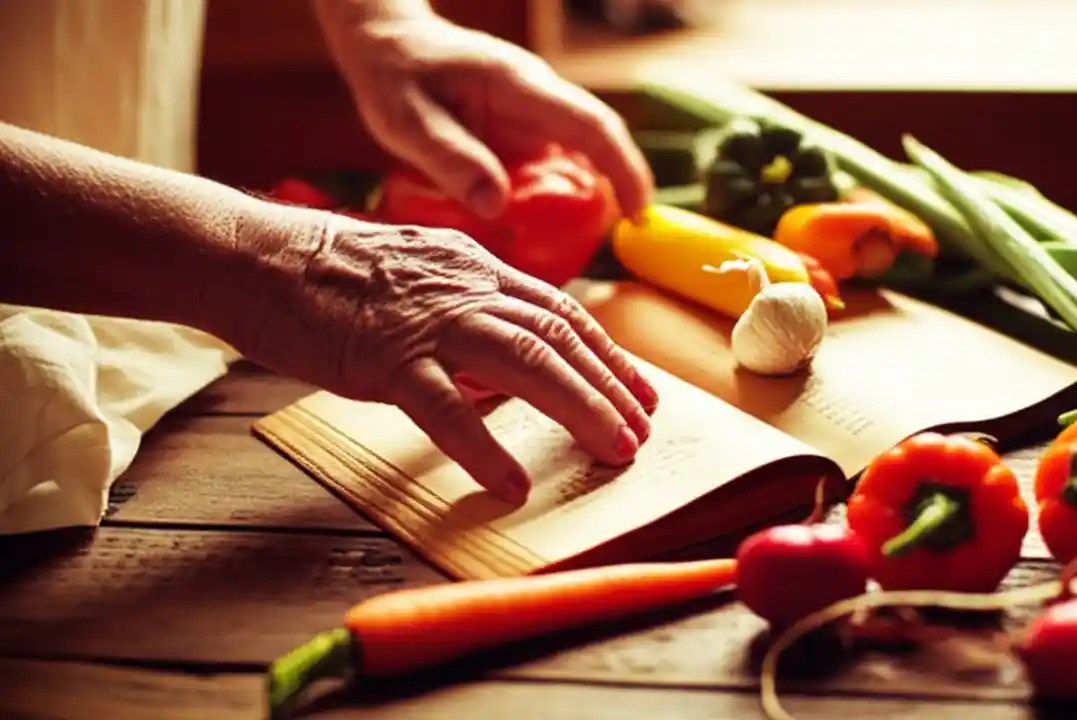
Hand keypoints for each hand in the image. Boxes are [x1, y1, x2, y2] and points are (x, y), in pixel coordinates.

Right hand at [234, 208, 657, 502]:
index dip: (608, 354)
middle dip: (611, 386)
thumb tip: (505, 371)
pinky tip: (512, 484)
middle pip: (560, 335)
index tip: (640, 391)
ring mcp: (427, 320)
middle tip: (643, 432)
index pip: (561, 310)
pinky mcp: (383, 356)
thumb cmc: (328, 274)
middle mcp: (465, 286)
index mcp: (474, 267)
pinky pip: (444, 408)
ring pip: (526, 361)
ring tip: (615, 450)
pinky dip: (484, 447)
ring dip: (580, 407)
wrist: (254, 256)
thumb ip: (466, 315)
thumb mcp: (416, 279)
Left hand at [315, 2, 652, 219]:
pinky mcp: (523, 132)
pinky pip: (552, 166)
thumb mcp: (404, 120)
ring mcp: (534, 114)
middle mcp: (538, 96)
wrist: (388, 45)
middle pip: (600, 140)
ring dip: (589, 198)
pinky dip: (558, 199)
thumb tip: (497, 206)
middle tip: (624, 240)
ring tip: (582, 248)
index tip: (640, 212)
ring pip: (581, 155)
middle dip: (621, 187)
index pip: (591, 125)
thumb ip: (449, 160)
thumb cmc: (393, 75)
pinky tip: (546, 235)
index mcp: (518, 85)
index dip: (624, 168)